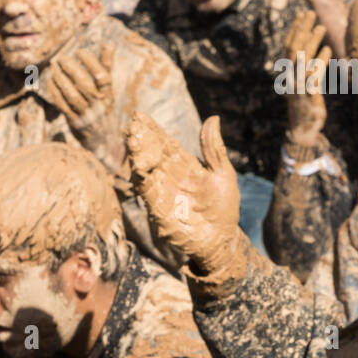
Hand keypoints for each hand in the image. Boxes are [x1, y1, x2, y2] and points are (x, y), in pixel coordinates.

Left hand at [48, 45, 125, 175]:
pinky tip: (50, 81)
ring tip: (54, 67)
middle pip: (84, 86)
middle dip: (72, 70)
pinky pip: (63, 106)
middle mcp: (98, 106)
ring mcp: (86, 116)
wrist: (105, 142)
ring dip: (61, 80)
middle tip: (62, 58)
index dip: (91, 63)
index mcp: (108, 96)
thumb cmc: (105, 110)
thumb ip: (107, 68)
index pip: (102, 77)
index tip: (80, 51)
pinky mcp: (75, 123)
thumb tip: (108, 44)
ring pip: (72, 96)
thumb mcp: (109, 91)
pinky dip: (55, 93)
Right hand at [128, 112, 240, 273]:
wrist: (221, 241)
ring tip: (133, 138)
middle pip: (152, 154)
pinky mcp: (160, 210)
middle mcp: (170, 177)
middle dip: (142, 139)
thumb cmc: (224, 210)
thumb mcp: (224, 175)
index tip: (140, 115)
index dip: (152, 130)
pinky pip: (149, 193)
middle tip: (133, 123)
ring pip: (146, 171)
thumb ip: (214, 150)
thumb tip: (213, 118)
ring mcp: (163, 193)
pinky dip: (143, 179)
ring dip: (138, 155)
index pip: (164, 144)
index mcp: (184, 165)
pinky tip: (139, 165)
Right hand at [282, 9, 329, 146]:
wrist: (302, 130)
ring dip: (311, 42)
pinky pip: (314, 76)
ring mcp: (299, 87)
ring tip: (321, 27)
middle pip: (294, 49)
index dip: (295, 29)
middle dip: (302, 30)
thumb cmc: (304, 105)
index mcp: (289, 74)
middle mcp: (292, 78)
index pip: (289, 47)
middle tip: (311, 13)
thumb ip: (305, 66)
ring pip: (303, 60)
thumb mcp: (302, 83)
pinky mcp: (309, 96)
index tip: (302, 13)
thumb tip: (310, 46)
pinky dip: (320, 62)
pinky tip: (327, 50)